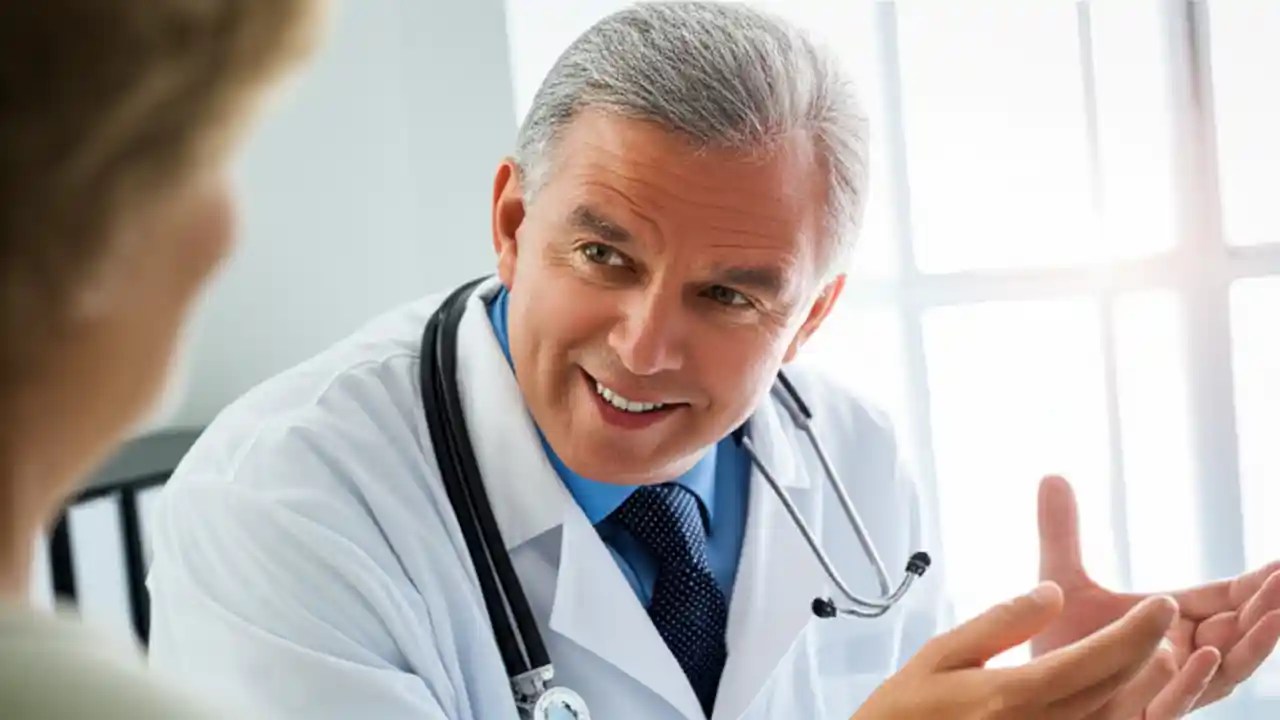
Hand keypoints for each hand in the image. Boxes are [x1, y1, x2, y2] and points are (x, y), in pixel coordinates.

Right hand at [851, 582, 1178, 718]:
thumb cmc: (905, 713)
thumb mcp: (940, 655)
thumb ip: (1000, 623)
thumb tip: (1051, 593)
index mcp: (1013, 697)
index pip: (1096, 661)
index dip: (1137, 631)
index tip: (1164, 604)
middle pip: (1115, 688)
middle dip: (1147, 649)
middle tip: (1162, 616)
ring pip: (1112, 714)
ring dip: (1138, 678)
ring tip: (1149, 644)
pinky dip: (1114, 704)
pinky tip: (1116, 682)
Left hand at [1034, 475, 1279, 716]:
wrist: (1029, 694)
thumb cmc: (1057, 642)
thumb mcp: (1060, 580)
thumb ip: (1062, 532)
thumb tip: (1052, 475)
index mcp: (1171, 622)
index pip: (1226, 599)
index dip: (1257, 584)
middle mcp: (1178, 657)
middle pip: (1235, 632)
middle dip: (1265, 608)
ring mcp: (1166, 688)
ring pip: (1222, 670)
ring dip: (1250, 643)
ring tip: (1274, 613)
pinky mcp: (1141, 717)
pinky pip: (1174, 703)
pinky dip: (1194, 681)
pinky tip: (1207, 657)